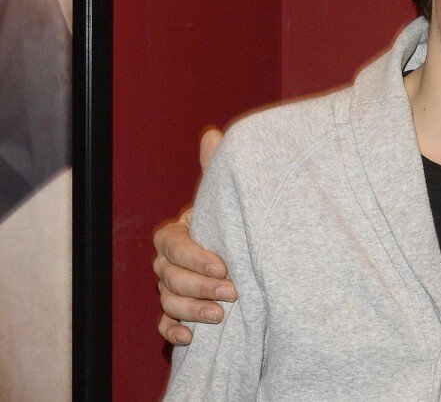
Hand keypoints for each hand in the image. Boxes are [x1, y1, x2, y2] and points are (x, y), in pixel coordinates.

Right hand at [154, 128, 235, 344]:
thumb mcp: (228, 197)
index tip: (225, 263)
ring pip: (167, 301)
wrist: (247, 254)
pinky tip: (193, 337)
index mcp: (177, 232)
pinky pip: (164, 325)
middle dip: (200, 285)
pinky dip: (175, 331)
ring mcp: (170, 287)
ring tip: (223, 315)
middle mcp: (167, 261)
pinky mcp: (177, 312)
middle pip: (168, 276)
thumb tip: (212, 133)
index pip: (172, 244)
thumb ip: (217, 169)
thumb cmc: (233, 222)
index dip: (194, 255)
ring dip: (192, 309)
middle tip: (233, 291)